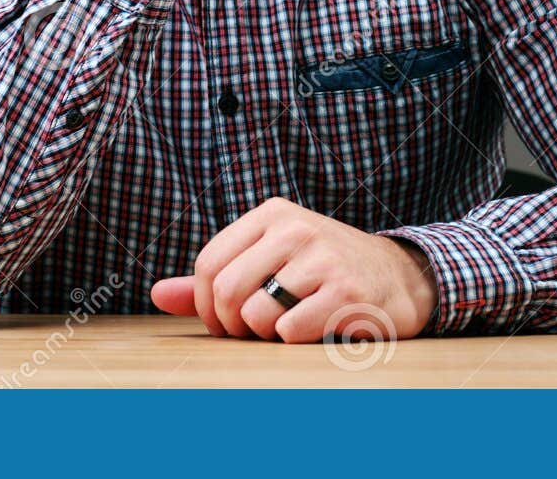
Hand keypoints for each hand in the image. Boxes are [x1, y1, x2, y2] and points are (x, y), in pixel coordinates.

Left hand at [149, 197, 437, 342]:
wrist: (400, 279)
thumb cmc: (323, 272)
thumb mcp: (271, 260)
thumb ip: (216, 277)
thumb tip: (156, 294)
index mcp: (272, 214)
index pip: (208, 263)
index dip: (205, 305)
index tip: (224, 322)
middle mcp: (296, 228)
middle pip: (226, 290)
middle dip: (231, 326)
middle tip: (252, 333)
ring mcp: (323, 258)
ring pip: (255, 314)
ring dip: (264, 336)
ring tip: (285, 327)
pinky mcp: (347, 293)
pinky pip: (289, 331)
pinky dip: (293, 341)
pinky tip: (313, 330)